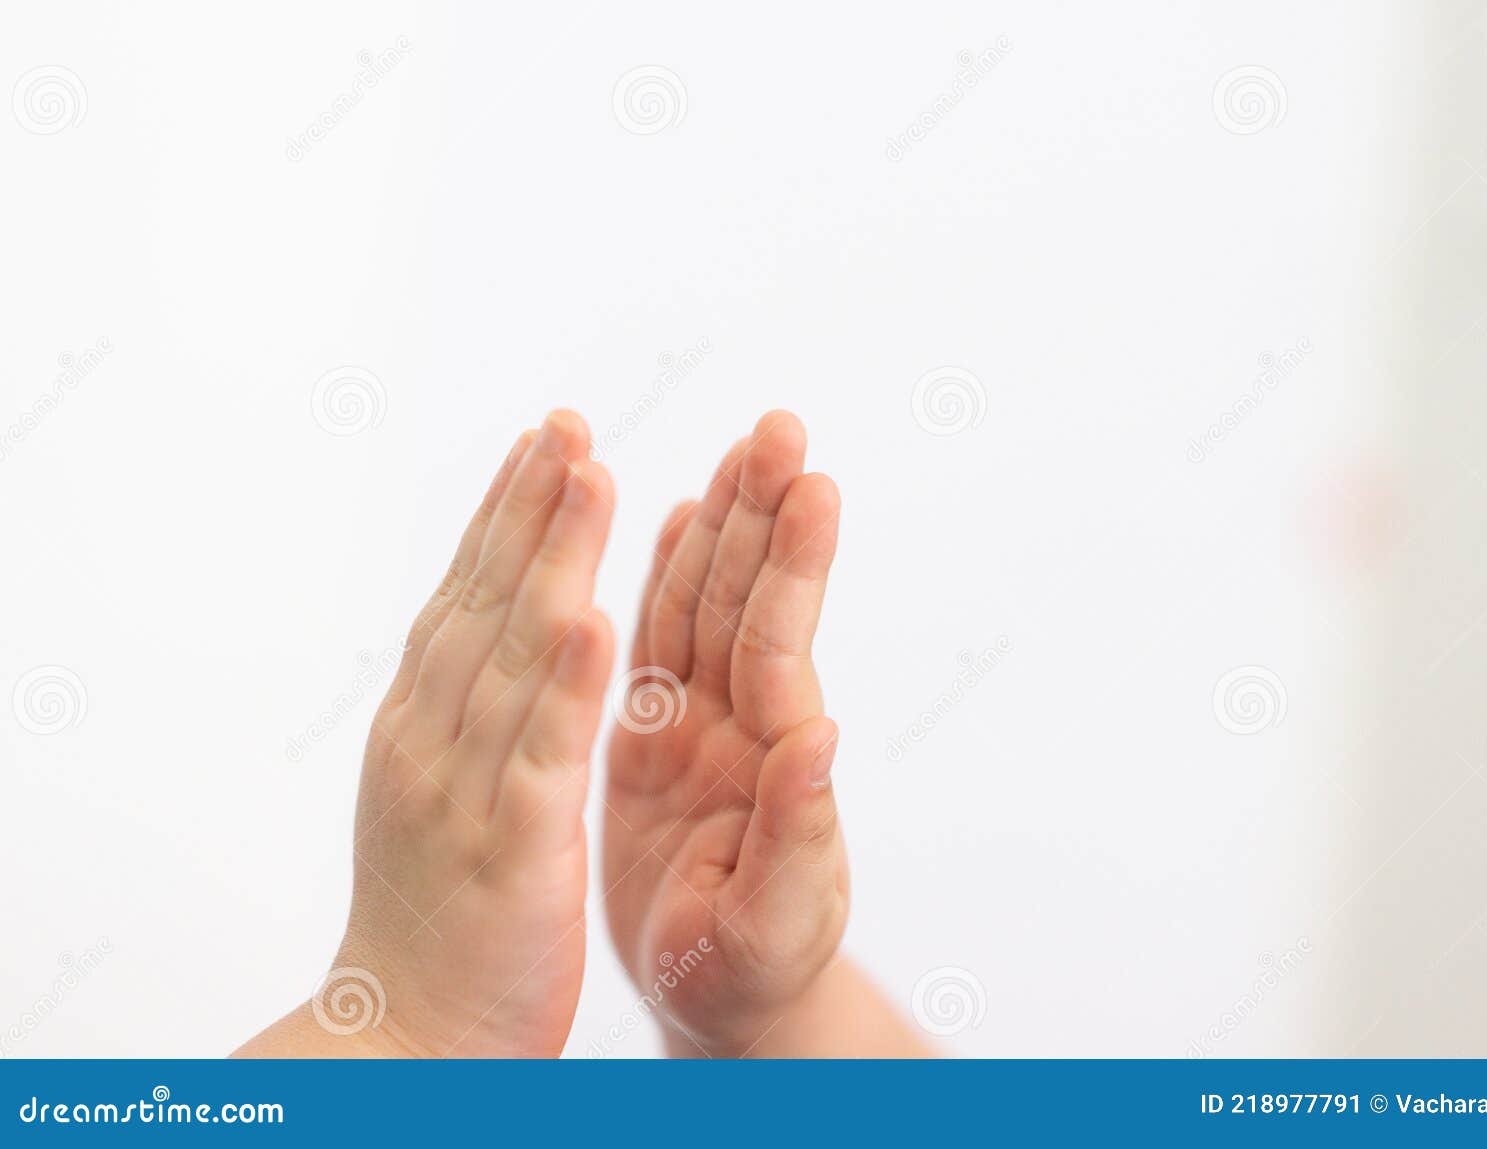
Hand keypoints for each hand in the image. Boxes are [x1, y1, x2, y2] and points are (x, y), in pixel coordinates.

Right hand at [238, 411, 614, 1057]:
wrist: (405, 1038)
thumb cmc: (433, 919)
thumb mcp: (429, 793)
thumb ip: (454, 711)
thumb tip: (470, 632)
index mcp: (424, 725)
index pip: (470, 599)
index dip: (507, 516)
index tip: (545, 440)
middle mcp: (434, 739)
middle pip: (486, 602)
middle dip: (530, 505)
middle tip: (568, 421)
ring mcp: (468, 788)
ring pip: (513, 656)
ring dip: (552, 558)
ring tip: (589, 475)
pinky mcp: (511, 847)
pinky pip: (542, 752)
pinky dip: (565, 682)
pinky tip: (592, 616)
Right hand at [602, 411, 849, 1055]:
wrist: (722, 998)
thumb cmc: (754, 973)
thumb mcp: (777, 921)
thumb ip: (800, 833)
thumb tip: (823, 740)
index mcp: (767, 764)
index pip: (778, 646)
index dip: (791, 566)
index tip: (812, 486)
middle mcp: (739, 728)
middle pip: (749, 602)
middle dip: (764, 513)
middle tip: (782, 427)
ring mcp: (699, 727)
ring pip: (707, 606)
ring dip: (723, 525)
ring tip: (741, 448)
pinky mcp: (655, 740)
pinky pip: (661, 642)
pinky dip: (667, 577)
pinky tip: (674, 521)